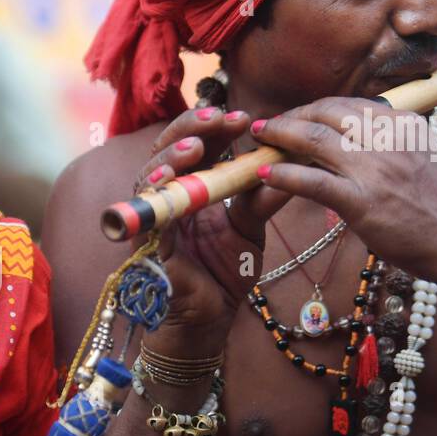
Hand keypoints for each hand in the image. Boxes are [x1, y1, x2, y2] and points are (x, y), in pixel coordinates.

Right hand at [134, 107, 291, 353]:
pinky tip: (167, 178)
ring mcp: (154, 219)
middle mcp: (168, 196)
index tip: (243, 117)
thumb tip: (291, 164)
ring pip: (149, 175)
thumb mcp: (250, 227)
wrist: (210, 318)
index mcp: (193, 187)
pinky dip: (153, 194)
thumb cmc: (224, 272)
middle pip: (167, 149)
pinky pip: (145, 215)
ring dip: (169, 157)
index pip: (197, 145)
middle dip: (189, 129)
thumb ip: (263, 197)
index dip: (214, 128)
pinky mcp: (147, 245)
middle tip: (218, 118)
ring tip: (194, 146)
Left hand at [254, 100, 436, 283]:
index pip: (348, 105)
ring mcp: (373, 169)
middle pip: (325, 113)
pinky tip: (264, 174)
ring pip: (313, 139)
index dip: (314, 109)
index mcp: (403, 123)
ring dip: (279, 136)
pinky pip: (311, 182)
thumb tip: (364, 133)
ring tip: (258, 138)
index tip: (295, 116)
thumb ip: (393, 142)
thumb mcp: (423, 157)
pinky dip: (283, 175)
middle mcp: (387, 138)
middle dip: (291, 117)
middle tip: (268, 127)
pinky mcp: (361, 202)